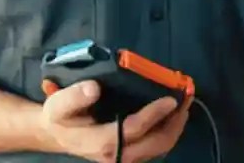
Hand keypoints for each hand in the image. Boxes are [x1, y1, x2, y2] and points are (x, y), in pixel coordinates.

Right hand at [39, 79, 192, 162]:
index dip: (154, 113)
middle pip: (156, 143)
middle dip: (175, 122)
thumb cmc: (59, 118)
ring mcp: (125, 158)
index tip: (170, 98)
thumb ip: (73, 96)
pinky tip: (172, 114)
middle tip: (186, 99)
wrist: (56, 135)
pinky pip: (155, 146)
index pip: (135, 129)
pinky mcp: (130, 155)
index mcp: (101, 143)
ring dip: (175, 127)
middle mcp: (117, 155)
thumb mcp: (57, 105)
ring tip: (185, 104)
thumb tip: (94, 88)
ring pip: (159, 148)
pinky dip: (168, 131)